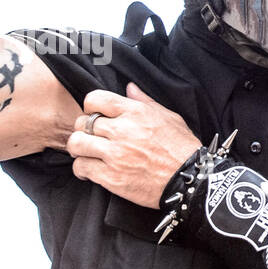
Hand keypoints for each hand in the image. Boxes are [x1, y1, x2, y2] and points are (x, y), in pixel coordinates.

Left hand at [67, 82, 201, 208]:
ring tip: (86, 153)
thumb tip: (129, 88)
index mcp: (134, 113)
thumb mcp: (168, 116)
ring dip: (78, 148)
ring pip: (76, 144)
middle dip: (83, 129)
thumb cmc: (182, 148)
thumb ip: (144, 101)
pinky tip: (89, 170)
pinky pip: (82, 167)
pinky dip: (82, 169)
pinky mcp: (112, 178)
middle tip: (90, 137)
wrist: (191, 180)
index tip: (93, 115)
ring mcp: (115, 155)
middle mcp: (122, 131)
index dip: (90, 106)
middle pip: (82, 122)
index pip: (95, 99)